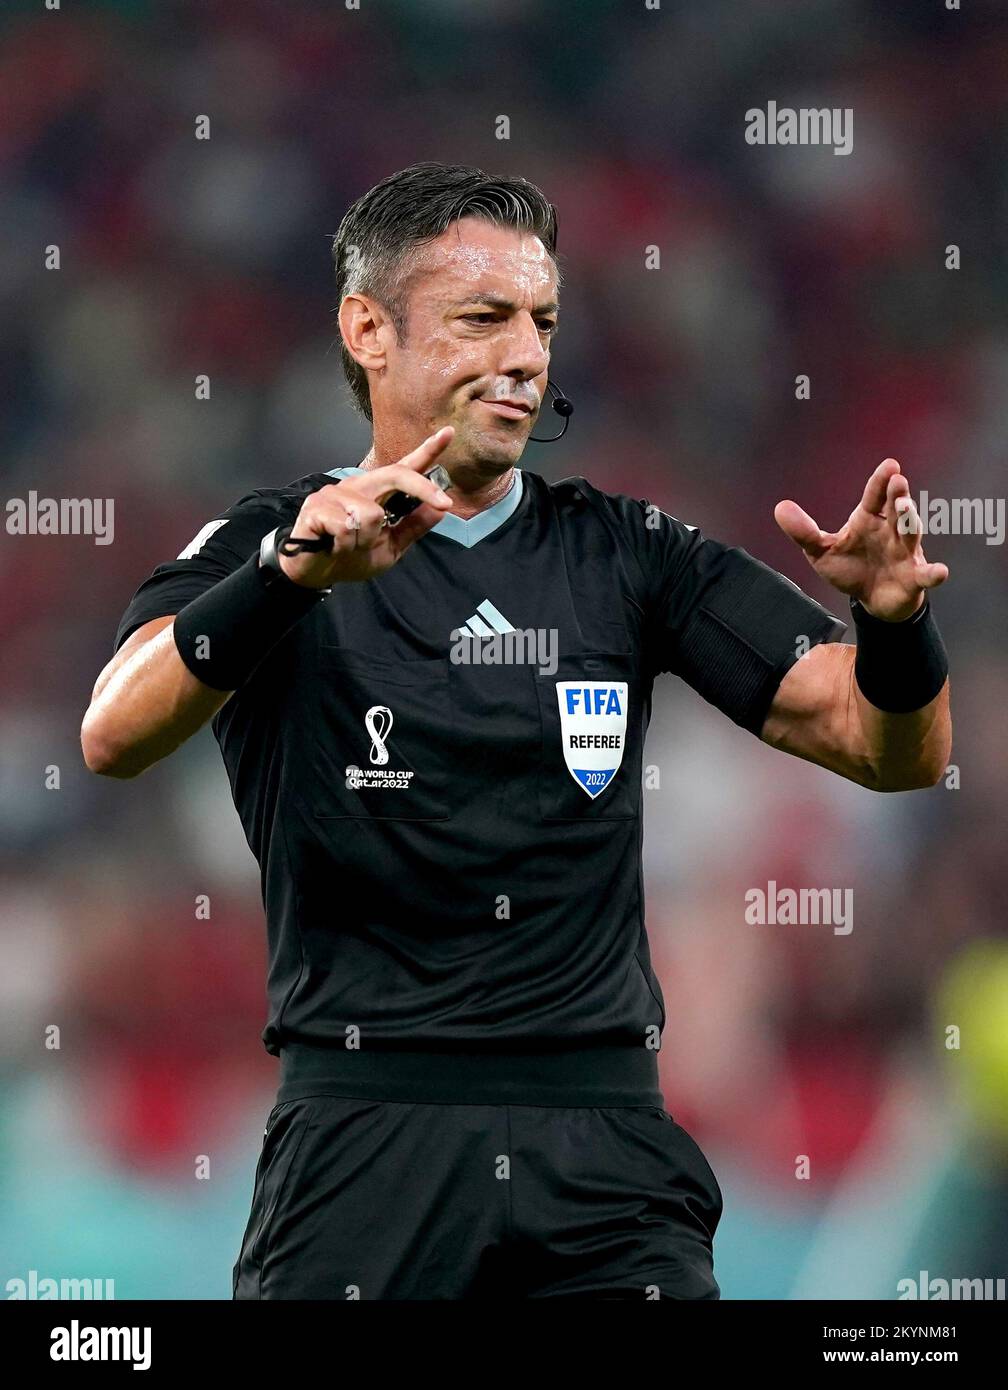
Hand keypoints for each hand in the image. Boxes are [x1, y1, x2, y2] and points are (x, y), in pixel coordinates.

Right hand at [278, 427, 454, 586]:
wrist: (315, 574)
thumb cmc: (351, 556)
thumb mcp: (392, 547)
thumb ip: (414, 526)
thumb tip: (441, 508)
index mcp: (377, 493)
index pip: (404, 468)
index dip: (427, 450)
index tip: (449, 433)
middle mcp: (358, 486)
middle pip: (396, 474)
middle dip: (423, 488)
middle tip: (445, 503)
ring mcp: (334, 494)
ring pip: (371, 513)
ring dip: (366, 540)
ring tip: (350, 546)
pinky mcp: (316, 506)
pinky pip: (346, 527)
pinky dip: (345, 545)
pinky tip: (333, 546)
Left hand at [774, 458, 949, 620]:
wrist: (870, 599)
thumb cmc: (850, 568)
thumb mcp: (821, 552)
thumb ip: (804, 532)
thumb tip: (779, 507)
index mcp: (869, 520)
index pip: (875, 497)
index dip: (881, 481)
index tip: (890, 465)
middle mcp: (890, 531)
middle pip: (896, 510)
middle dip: (898, 495)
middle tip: (897, 481)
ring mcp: (905, 553)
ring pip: (911, 534)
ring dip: (910, 522)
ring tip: (905, 511)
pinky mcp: (913, 578)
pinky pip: (926, 574)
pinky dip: (934, 573)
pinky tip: (939, 571)